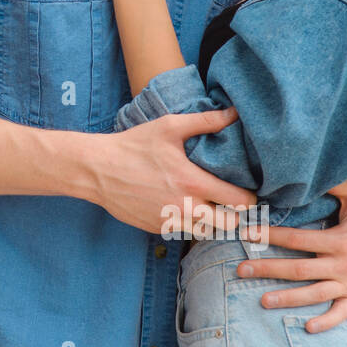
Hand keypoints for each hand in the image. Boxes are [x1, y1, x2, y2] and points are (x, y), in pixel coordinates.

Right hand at [81, 108, 255, 235]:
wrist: (97, 170)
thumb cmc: (133, 146)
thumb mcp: (168, 127)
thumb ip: (204, 122)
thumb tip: (233, 113)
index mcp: (192, 182)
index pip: (239, 201)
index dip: (249, 197)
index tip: (247, 190)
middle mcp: (185, 207)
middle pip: (229, 225)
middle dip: (235, 214)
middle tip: (230, 201)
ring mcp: (171, 221)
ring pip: (208, 233)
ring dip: (213, 222)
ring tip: (210, 206)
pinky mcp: (158, 228)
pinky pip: (185, 233)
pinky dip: (190, 224)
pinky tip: (185, 208)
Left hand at [235, 178, 346, 332]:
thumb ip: (334, 183)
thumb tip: (308, 171)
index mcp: (339, 240)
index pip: (297, 239)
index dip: (270, 236)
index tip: (246, 235)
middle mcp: (343, 265)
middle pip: (298, 270)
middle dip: (268, 270)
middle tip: (241, 270)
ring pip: (314, 294)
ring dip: (287, 299)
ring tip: (261, 300)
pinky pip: (342, 313)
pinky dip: (327, 322)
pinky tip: (307, 327)